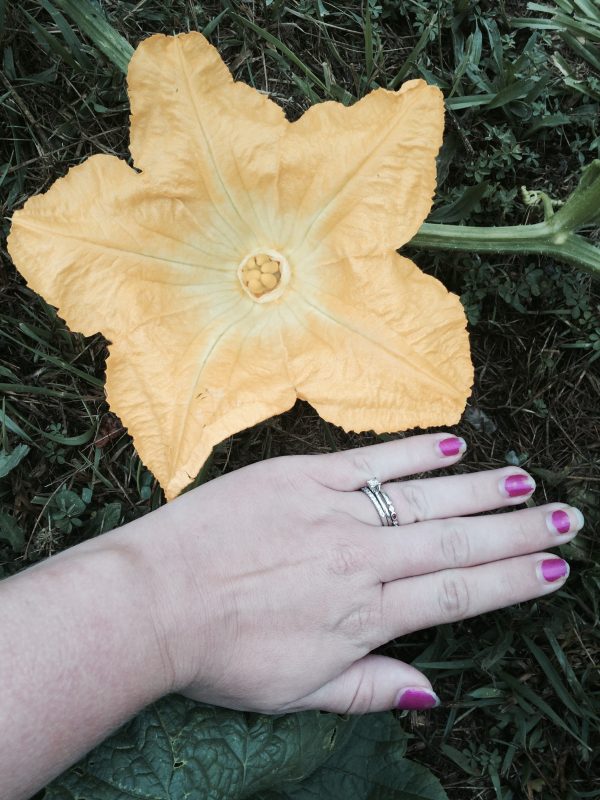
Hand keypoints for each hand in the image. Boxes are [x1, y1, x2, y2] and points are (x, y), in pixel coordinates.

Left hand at [140, 433, 579, 713]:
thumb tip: (432, 695)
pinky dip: (414, 452)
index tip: (553, 569)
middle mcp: (361, 560)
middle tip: (567, 516)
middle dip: (518, 532)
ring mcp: (333, 513)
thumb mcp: (298, 692)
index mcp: (364, 616)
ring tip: (526, 482)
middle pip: (456, 542)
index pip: (457, 594)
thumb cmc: (220, 654)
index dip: (511, 582)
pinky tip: (453, 444)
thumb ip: (370, 689)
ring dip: (481, 490)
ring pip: (423, 498)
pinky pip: (370, 461)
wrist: (153, 599)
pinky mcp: (302, 477)